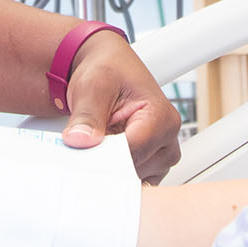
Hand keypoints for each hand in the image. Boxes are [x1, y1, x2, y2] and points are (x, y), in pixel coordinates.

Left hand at [61, 30, 183, 182]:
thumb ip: (87, 115)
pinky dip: (115, 171)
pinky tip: (105, 150)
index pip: (133, 153)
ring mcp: (161, 153)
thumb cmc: (106, 72)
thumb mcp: (93, 86)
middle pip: (133, 169)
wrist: (106, 67)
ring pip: (132, 177)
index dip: (103, 156)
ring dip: (110, 166)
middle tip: (86, 142)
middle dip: (106, 161)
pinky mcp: (151, 162)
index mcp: (161, 117)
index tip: (81, 154)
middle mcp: (167, 138)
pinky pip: (132, 179)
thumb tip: (80, 140)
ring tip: (99, 140)